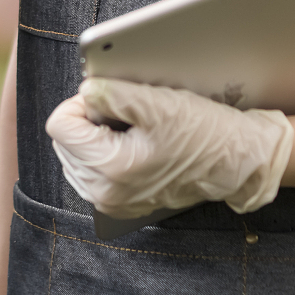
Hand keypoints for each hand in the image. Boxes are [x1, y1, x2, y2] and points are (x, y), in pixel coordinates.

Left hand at [44, 77, 293, 217]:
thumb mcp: (158, 103)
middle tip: (125, 114)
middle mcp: (106, 193)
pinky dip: (103, 152)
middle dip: (88, 120)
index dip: (83, 102)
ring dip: (95, 136)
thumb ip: (112, 94)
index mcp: (111, 169)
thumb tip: (84, 91)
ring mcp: (112, 202)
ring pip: (74, 155)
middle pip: (64, 141)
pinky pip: (90, 170)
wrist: (235, 162)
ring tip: (131, 130)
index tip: (110, 98)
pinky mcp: (120, 203)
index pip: (60, 125)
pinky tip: (132, 144)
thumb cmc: (203, 133)